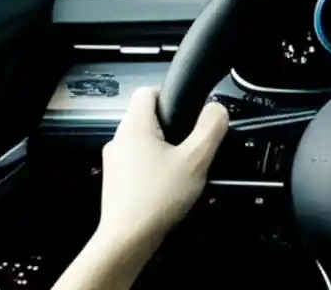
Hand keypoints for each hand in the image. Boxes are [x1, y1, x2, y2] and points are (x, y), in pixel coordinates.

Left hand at [96, 87, 228, 251]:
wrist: (127, 239)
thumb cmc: (159, 196)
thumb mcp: (196, 160)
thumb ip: (211, 128)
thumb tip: (217, 109)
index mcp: (134, 125)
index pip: (148, 90)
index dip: (170, 96)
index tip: (188, 116)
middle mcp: (118, 138)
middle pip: (147, 117)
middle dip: (171, 128)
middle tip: (191, 148)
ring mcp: (113, 161)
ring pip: (143, 142)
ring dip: (162, 150)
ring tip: (181, 170)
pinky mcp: (114, 181)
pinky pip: (136, 162)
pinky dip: (151, 168)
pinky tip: (165, 188)